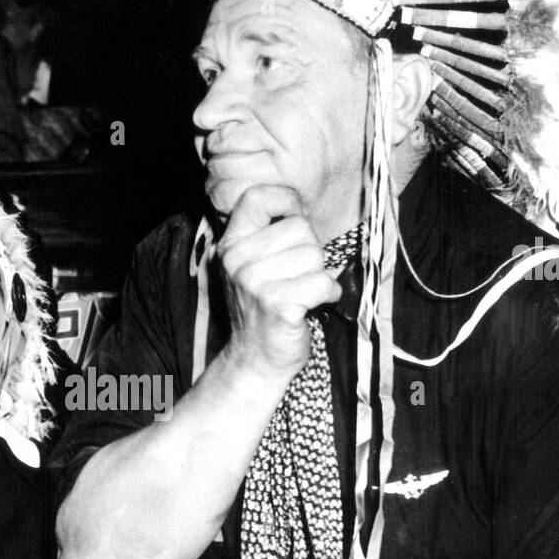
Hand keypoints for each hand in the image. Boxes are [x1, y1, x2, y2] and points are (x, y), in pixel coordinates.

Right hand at [217, 185, 340, 383]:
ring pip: (316, 255)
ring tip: (302, 294)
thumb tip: (301, 209)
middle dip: (310, 251)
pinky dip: (328, 295)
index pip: (258, 196)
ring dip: (319, 276)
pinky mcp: (278, 306)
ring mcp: (255, 284)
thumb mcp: (251, 266)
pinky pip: (323, 283)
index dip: (287, 202)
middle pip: (300, 227)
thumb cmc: (262, 310)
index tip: (294, 221)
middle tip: (296, 277)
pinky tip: (314, 305)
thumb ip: (267, 236)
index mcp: (230, 245)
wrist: (254, 361)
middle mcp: (237, 261)